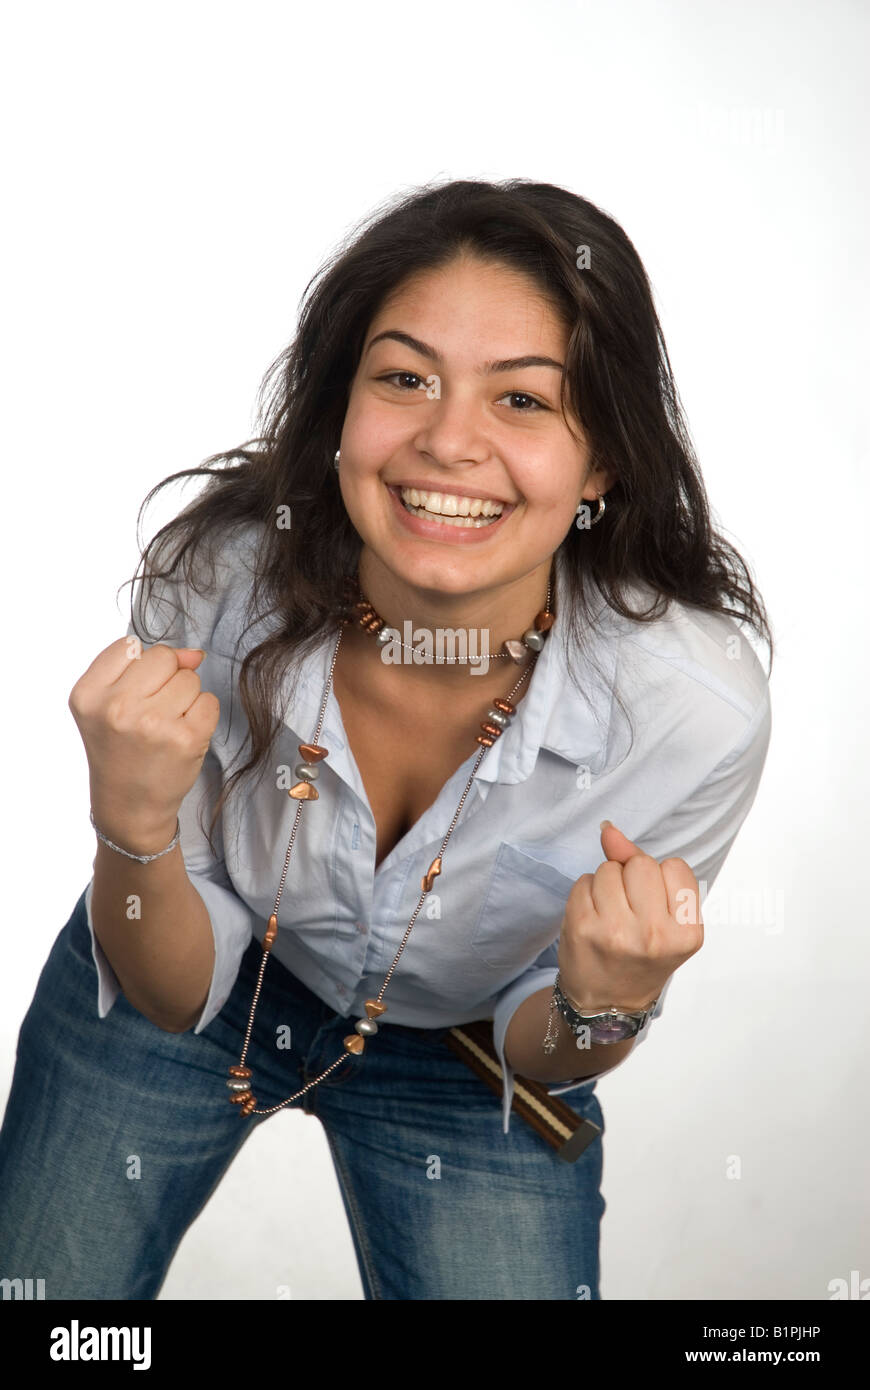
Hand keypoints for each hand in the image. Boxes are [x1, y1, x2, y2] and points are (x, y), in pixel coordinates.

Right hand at [69, 636, 218, 844]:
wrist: (130, 806)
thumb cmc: (121, 750)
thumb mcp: (110, 704)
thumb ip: (144, 666)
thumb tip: (195, 653)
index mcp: (88, 694)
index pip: (131, 646)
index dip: (141, 668)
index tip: (133, 696)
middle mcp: (116, 707)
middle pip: (165, 657)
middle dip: (166, 679)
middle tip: (151, 714)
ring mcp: (153, 724)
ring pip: (190, 678)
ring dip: (186, 699)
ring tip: (165, 727)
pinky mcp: (186, 739)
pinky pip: (210, 701)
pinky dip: (202, 716)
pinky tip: (183, 736)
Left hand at [557, 822, 703, 1011]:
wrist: (607, 1003)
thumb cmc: (641, 957)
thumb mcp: (665, 920)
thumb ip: (644, 867)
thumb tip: (609, 829)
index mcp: (687, 933)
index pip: (674, 867)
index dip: (661, 880)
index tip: (656, 907)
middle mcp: (653, 935)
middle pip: (640, 863)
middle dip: (632, 876)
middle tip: (631, 910)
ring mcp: (615, 932)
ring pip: (609, 868)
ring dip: (607, 883)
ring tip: (611, 914)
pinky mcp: (581, 928)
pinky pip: (583, 881)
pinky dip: (587, 892)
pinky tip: (593, 917)